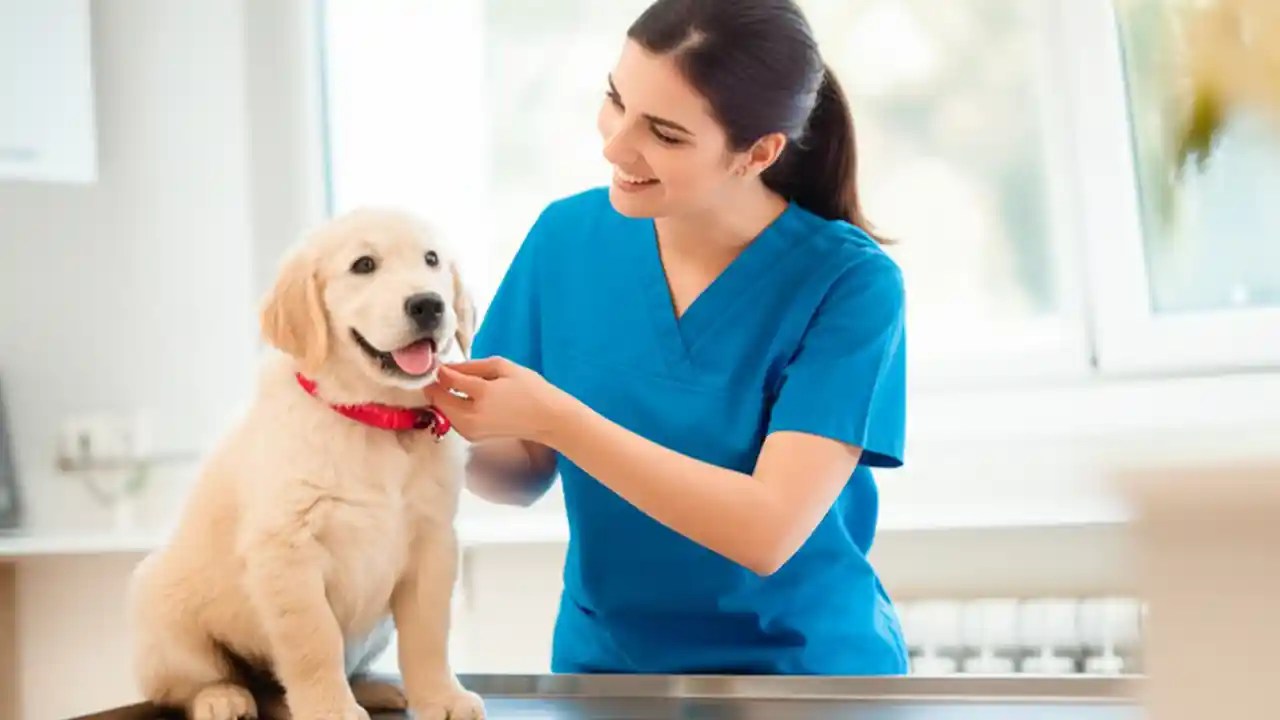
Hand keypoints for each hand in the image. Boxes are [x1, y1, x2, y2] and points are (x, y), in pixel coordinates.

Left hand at [424, 356, 574, 444]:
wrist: (546, 420)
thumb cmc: (530, 389)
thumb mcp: (503, 366)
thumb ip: (471, 366)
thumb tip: (446, 368)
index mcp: (482, 394)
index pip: (447, 379)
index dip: (441, 370)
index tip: (442, 364)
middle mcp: (472, 416)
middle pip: (438, 399)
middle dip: (437, 386)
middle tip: (448, 376)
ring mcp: (471, 430)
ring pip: (442, 410)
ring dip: (445, 398)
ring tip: (460, 388)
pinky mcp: (472, 437)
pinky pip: (453, 419)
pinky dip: (454, 409)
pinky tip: (469, 401)